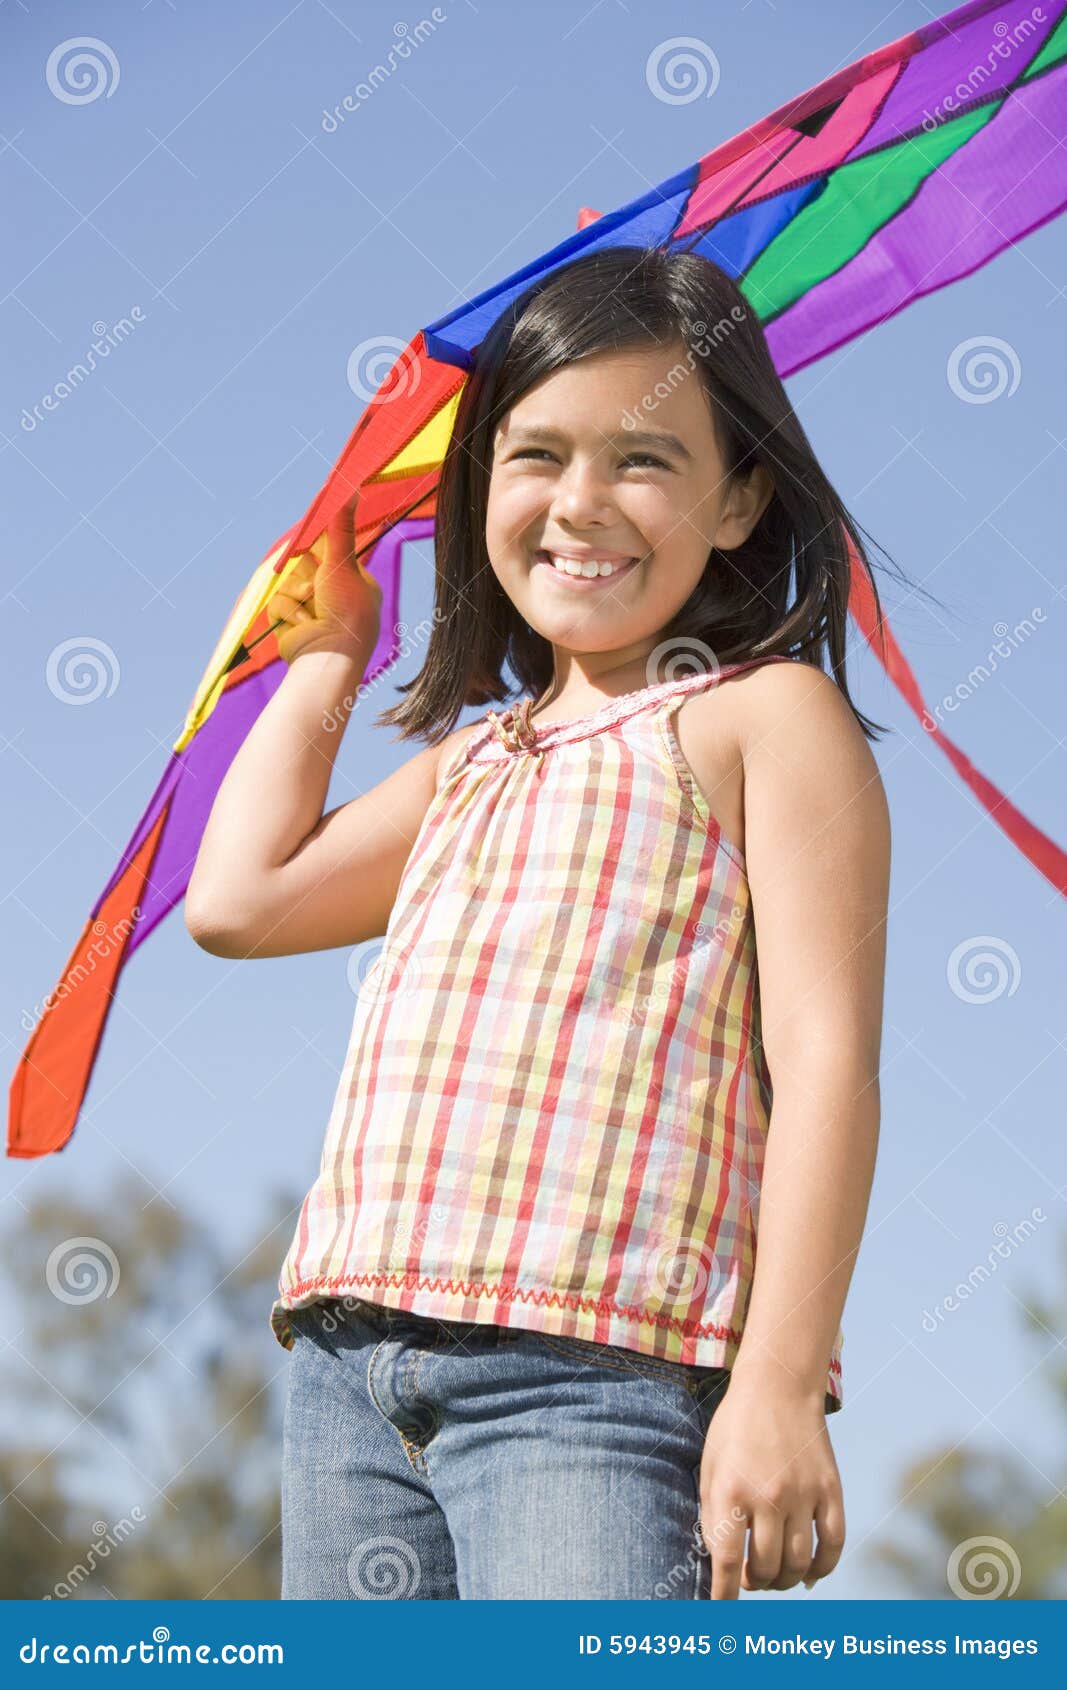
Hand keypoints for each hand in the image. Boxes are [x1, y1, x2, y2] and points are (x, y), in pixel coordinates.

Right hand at [266, 488, 381, 664]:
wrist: (327, 657)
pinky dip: (288, 611)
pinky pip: (279, 602)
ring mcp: (312, 609)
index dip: (316, 543)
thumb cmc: (345, 609)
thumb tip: (351, 485)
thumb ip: (341, 525)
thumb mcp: (341, 562)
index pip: (330, 549)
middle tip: (314, 584)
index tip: (307, 538)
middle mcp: (334, 594)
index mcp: (355, 580)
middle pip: (303, 565)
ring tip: (311, 608)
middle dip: (303, 573)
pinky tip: (302, 624)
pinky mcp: (292, 622)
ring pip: (288, 582)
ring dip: (295, 594)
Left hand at [697, 1372, 844, 1598]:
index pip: (726, 1561)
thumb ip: (712, 1514)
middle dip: (755, 1583)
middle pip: (765, 1568)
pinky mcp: (830, 1490)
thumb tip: (722, 1562)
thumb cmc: (735, 1428)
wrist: (778, 1386)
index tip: (722, 1610)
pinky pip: (832, 1545)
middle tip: (750, 1578)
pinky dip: (822, 1569)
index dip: (724, 1594)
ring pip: (798, 1563)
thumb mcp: (710, 1466)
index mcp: (731, 1491)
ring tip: (775, 1576)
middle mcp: (768, 1497)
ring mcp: (803, 1494)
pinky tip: (808, 1574)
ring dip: (785, 1580)